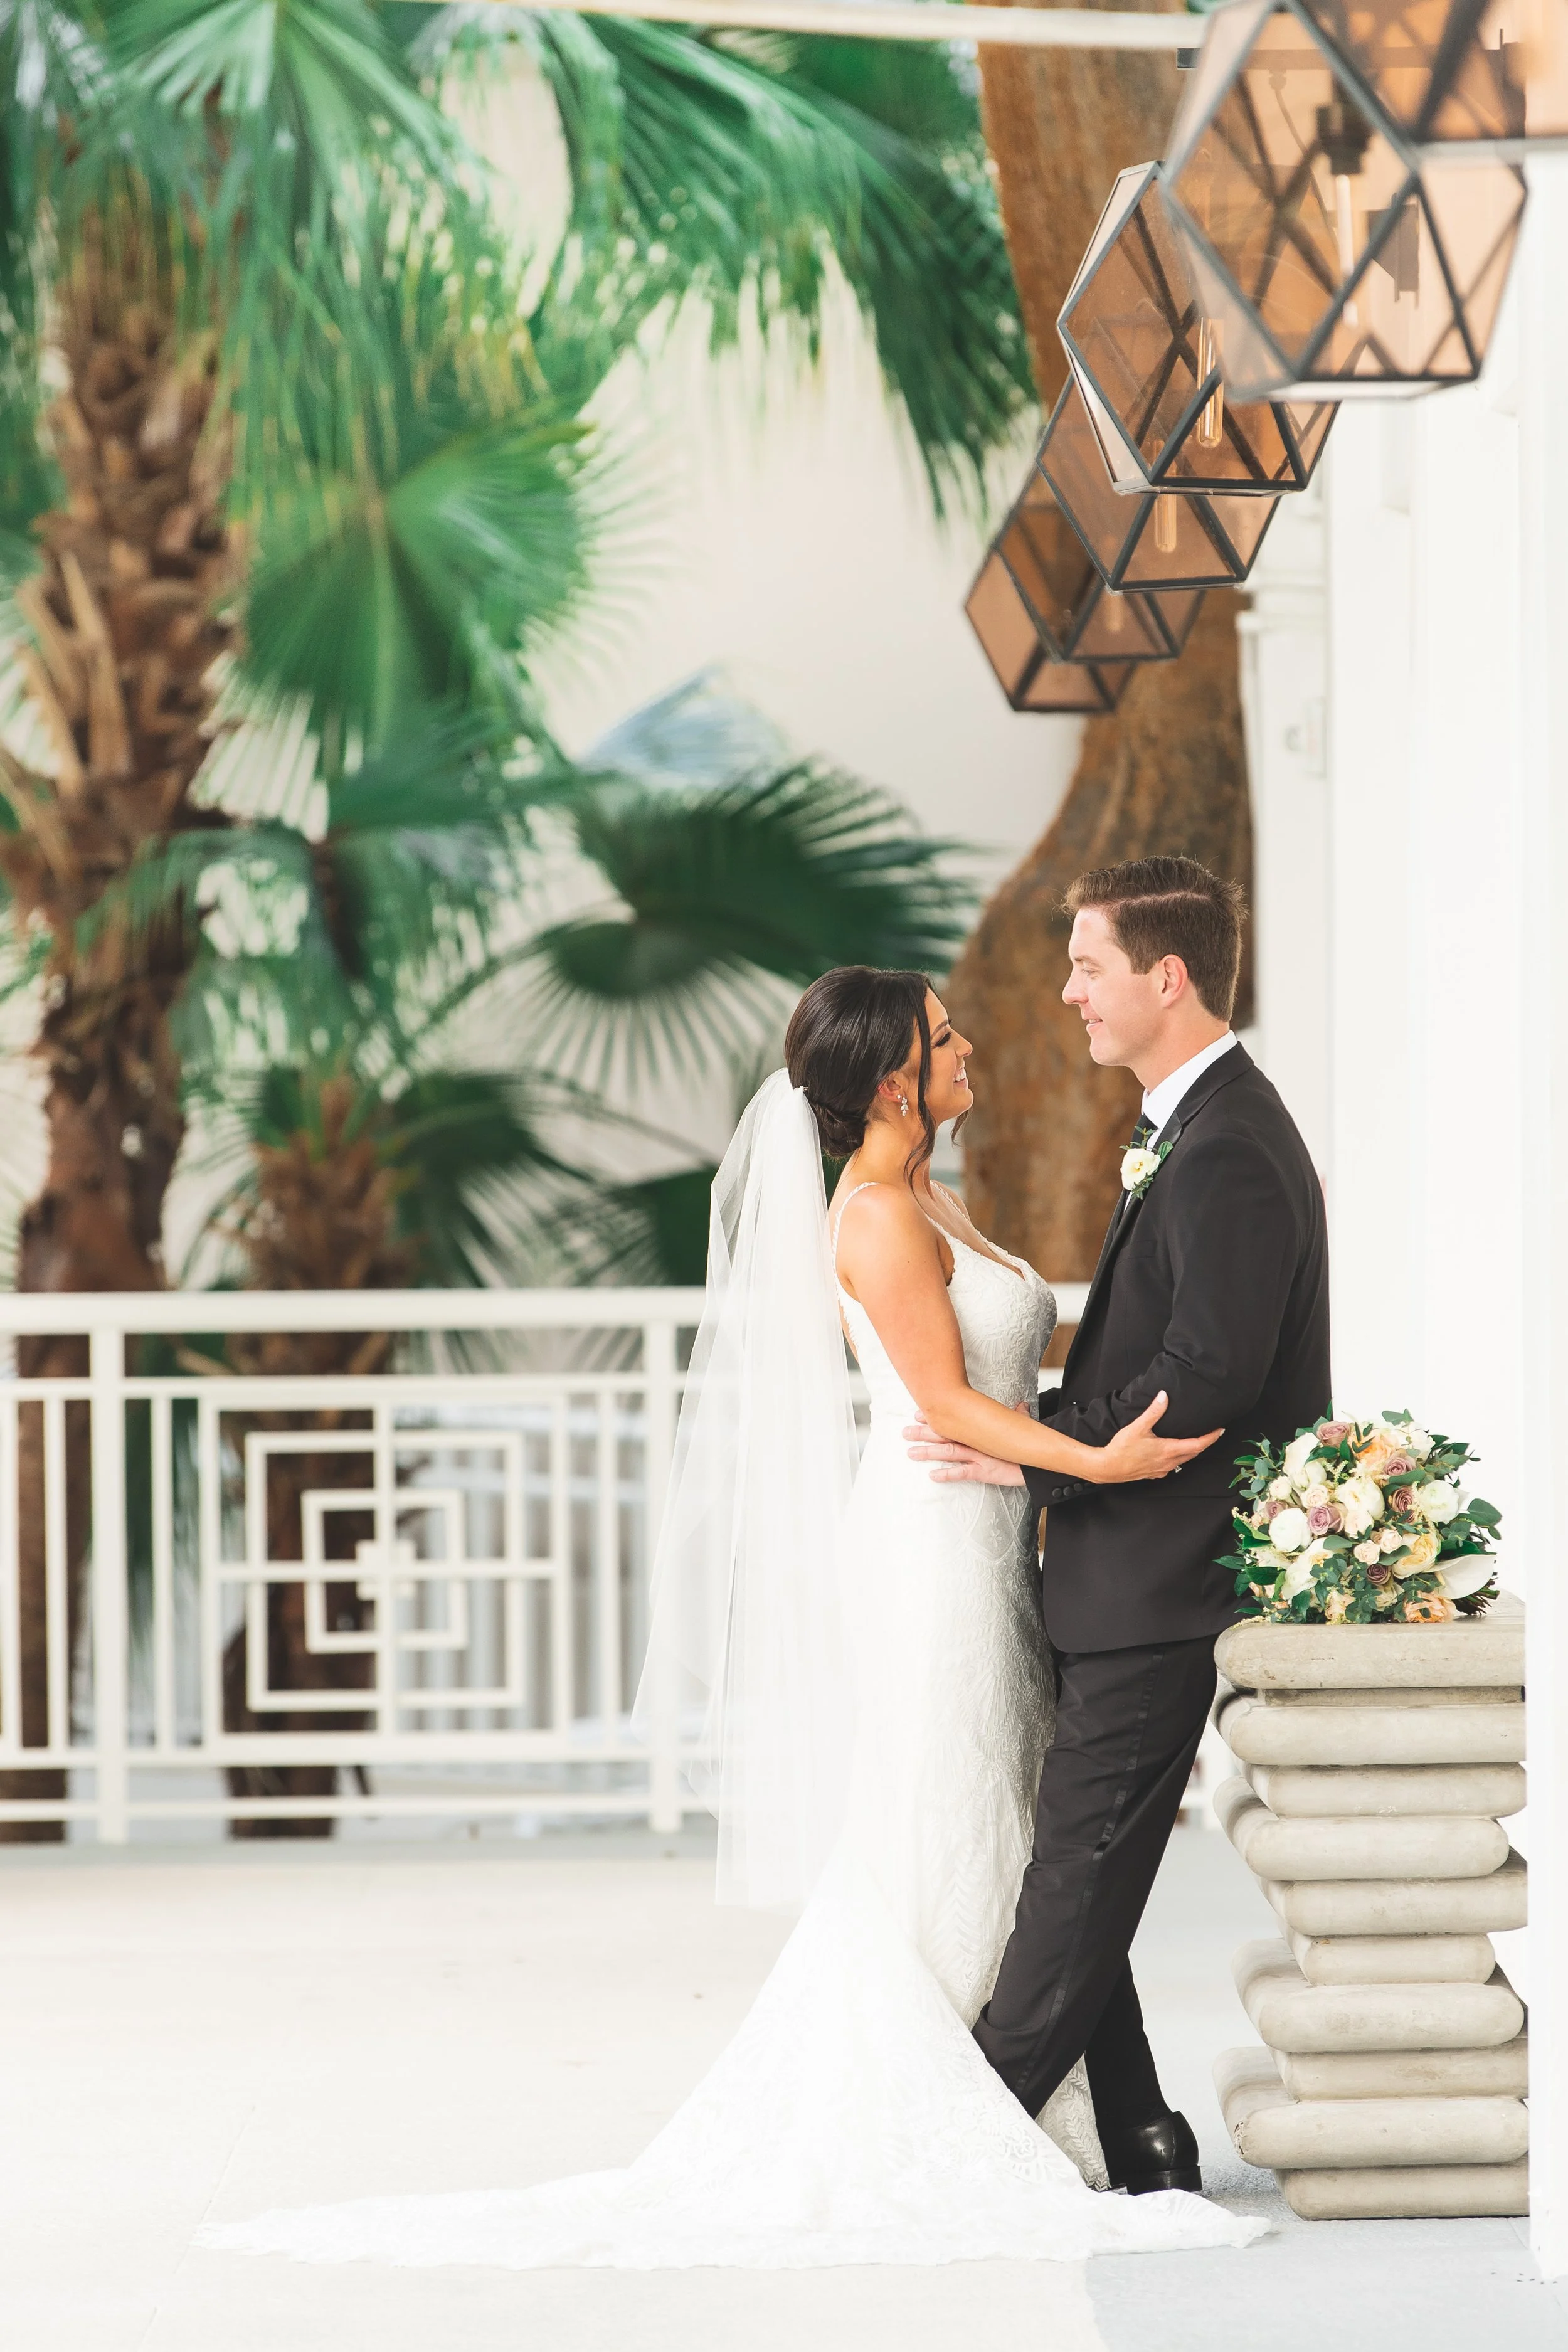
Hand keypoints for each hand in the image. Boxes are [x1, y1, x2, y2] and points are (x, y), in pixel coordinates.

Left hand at [904, 1403, 1027, 1486]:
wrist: (1040, 1462)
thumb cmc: (1029, 1445)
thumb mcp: (1021, 1427)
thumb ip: (1016, 1416)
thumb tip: (1021, 1406)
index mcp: (981, 1429)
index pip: (954, 1420)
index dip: (936, 1417)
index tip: (919, 1413)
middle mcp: (977, 1441)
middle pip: (946, 1434)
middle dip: (924, 1433)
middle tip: (904, 1432)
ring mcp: (980, 1456)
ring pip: (949, 1451)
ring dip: (928, 1452)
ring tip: (910, 1452)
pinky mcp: (985, 1471)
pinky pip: (962, 1473)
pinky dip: (947, 1474)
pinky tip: (932, 1475)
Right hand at [1095, 1391, 1221, 1484]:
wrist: (1108, 1468)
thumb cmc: (1122, 1449)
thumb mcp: (1138, 1426)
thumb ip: (1154, 1411)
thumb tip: (1164, 1395)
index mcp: (1168, 1450)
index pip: (1198, 1444)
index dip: (1211, 1437)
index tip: (1220, 1430)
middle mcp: (1169, 1462)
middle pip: (1193, 1453)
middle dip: (1204, 1443)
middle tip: (1211, 1433)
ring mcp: (1162, 1469)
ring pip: (1184, 1461)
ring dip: (1191, 1451)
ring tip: (1194, 1440)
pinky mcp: (1154, 1473)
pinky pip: (1172, 1466)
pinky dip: (1178, 1458)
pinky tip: (1172, 1452)